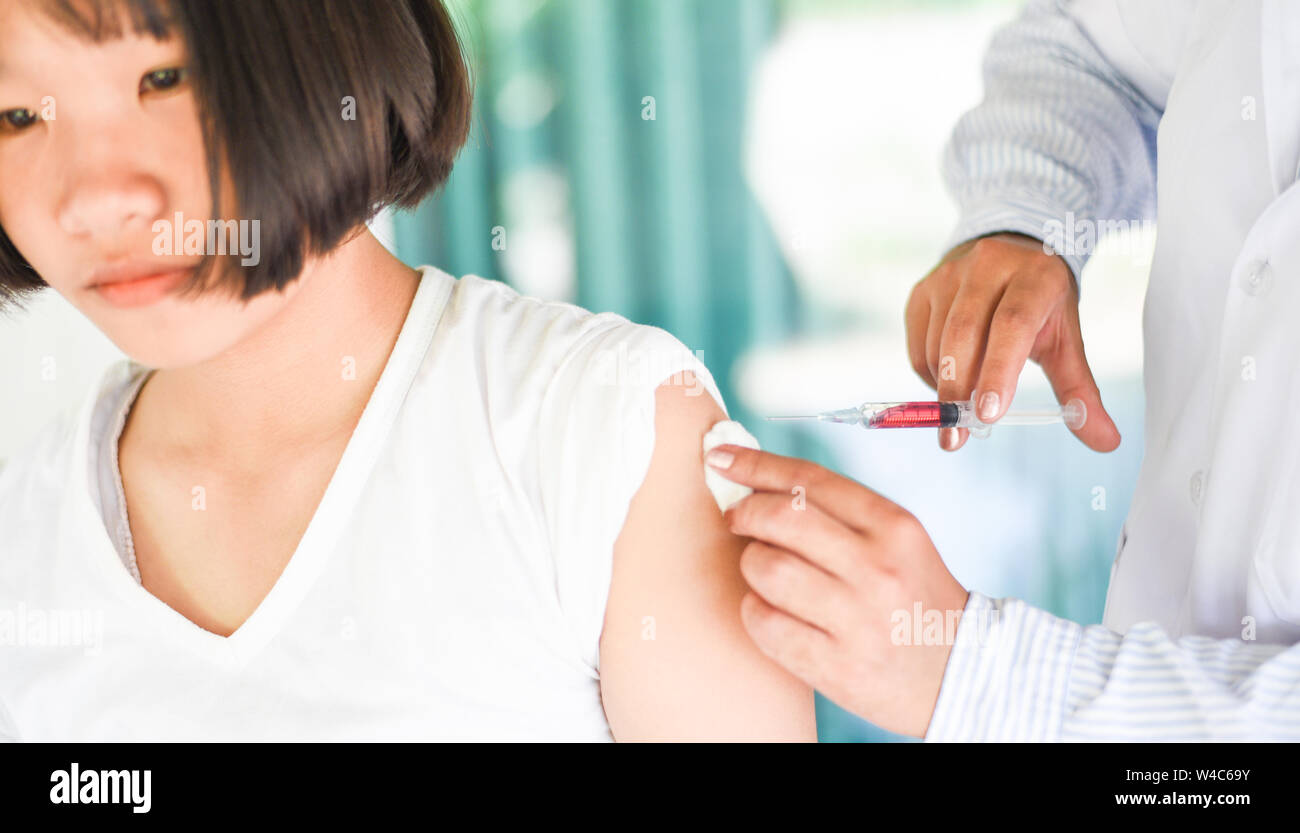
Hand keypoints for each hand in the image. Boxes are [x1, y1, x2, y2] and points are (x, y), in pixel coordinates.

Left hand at [706, 443, 968, 737]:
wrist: (959, 673)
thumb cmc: (915, 599)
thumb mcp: (896, 541)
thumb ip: (838, 512)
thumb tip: (759, 483)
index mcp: (893, 527)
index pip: (811, 480)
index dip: (756, 464)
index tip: (723, 457)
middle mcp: (877, 569)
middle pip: (782, 518)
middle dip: (745, 513)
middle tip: (738, 519)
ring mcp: (857, 620)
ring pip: (768, 569)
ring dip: (751, 564)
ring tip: (763, 570)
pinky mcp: (836, 665)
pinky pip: (766, 624)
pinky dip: (754, 611)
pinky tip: (768, 609)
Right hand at [905, 232, 1120, 451]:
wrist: (1008, 254)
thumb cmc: (1040, 306)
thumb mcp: (1064, 339)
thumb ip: (1080, 391)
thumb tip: (1106, 441)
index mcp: (1035, 275)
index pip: (1012, 323)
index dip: (998, 371)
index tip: (988, 415)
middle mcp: (988, 266)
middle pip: (963, 333)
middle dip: (957, 390)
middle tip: (959, 436)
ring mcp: (949, 275)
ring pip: (936, 346)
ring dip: (945, 388)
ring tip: (963, 408)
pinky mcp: (922, 290)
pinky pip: (917, 347)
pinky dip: (930, 378)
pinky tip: (950, 382)